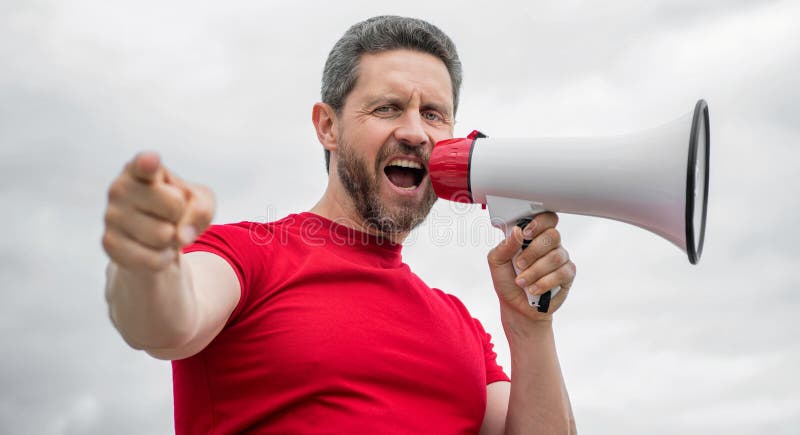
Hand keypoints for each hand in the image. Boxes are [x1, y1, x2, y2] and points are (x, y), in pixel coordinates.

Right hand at [102, 152, 214, 271]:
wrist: (155, 238)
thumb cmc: (178, 209)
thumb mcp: (201, 201)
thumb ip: (201, 209)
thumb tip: (181, 236)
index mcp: (142, 168)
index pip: (145, 164)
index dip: (149, 163)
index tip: (151, 161)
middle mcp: (120, 187)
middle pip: (175, 206)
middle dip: (181, 216)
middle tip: (169, 215)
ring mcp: (110, 215)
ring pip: (164, 235)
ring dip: (171, 240)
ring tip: (160, 230)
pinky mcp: (109, 243)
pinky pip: (153, 259)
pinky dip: (163, 258)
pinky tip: (152, 249)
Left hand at [487, 212, 575, 320]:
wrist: (516, 306)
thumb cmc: (507, 280)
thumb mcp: (497, 261)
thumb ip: (505, 246)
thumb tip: (517, 231)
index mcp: (533, 236)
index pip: (546, 219)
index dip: (539, 222)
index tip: (526, 233)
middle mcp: (549, 245)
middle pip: (553, 235)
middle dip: (533, 251)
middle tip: (519, 264)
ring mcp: (560, 258)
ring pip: (556, 256)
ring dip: (535, 271)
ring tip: (522, 281)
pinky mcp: (567, 274)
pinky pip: (562, 273)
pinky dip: (545, 282)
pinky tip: (534, 289)